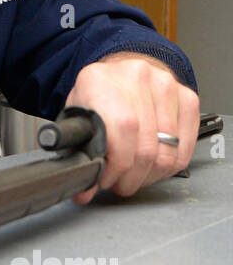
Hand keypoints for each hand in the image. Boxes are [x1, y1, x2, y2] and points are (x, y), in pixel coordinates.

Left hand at [64, 52, 199, 204]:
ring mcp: (166, 86)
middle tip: (119, 183)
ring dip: (149, 176)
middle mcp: (136, 77)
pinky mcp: (187, 98)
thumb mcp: (77, 116)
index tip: (106, 179)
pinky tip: (152, 166)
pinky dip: (168, 168)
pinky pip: (184, 150)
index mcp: (99, 80)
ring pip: (167, 154)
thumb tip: (84, 192)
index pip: (123, 128)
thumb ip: (78, 151)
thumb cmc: (98, 96)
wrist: (120, 72)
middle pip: (145, 147)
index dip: (117, 165)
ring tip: (134, 176)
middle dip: (130, 177)